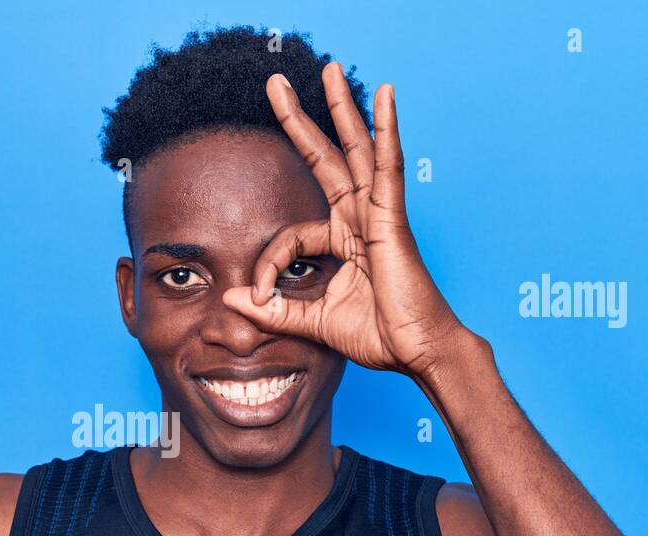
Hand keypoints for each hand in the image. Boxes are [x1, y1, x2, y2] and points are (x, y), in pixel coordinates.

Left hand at [222, 65, 465, 378]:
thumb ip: (273, 310)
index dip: (267, 265)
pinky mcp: (393, 220)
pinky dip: (387, 131)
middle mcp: (360, 219)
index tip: (259, 296)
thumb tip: (231, 300)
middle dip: (301, 121)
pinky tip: (385, 97)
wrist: (416, 353)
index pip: (290, 237)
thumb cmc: (378, 336)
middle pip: (326, 158)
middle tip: (275, 83)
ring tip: (328, 70)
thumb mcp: (312, 322)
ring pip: (356, 151)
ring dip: (342, 108)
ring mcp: (379, 215)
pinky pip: (387, 168)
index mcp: (343, 240)